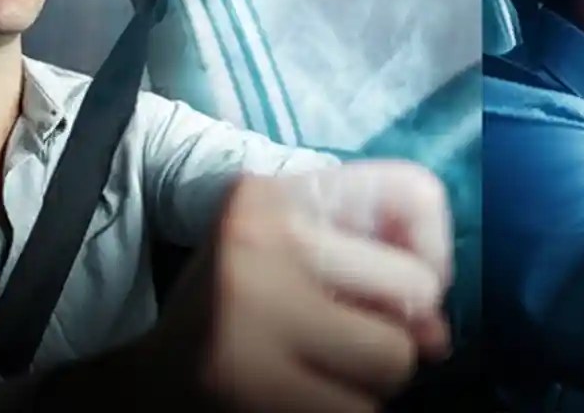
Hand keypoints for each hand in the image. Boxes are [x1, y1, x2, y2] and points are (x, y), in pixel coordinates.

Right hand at [145, 161, 452, 412]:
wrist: (144, 387)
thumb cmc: (243, 314)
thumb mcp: (299, 260)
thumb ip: (380, 275)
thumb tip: (439, 336)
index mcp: (269, 196)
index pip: (414, 193)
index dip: (434, 250)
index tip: (409, 288)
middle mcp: (258, 240)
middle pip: (414, 286)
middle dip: (396, 328)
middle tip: (343, 337)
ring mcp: (250, 315)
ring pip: (394, 360)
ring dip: (369, 380)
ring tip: (312, 368)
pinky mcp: (250, 388)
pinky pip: (361, 411)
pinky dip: (341, 411)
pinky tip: (295, 397)